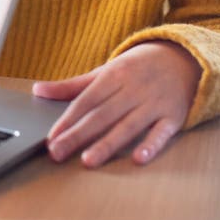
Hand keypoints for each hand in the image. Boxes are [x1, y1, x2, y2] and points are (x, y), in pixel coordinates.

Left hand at [32, 41, 201, 167]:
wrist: (181, 58)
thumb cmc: (135, 68)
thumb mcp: (104, 71)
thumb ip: (72, 85)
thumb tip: (38, 90)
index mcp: (113, 75)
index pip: (86, 100)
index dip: (68, 119)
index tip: (51, 137)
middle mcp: (132, 89)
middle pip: (101, 115)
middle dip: (78, 135)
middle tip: (57, 153)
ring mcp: (153, 103)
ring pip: (127, 126)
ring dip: (107, 144)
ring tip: (87, 161)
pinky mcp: (173, 116)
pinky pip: (162, 133)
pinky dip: (151, 145)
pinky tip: (138, 159)